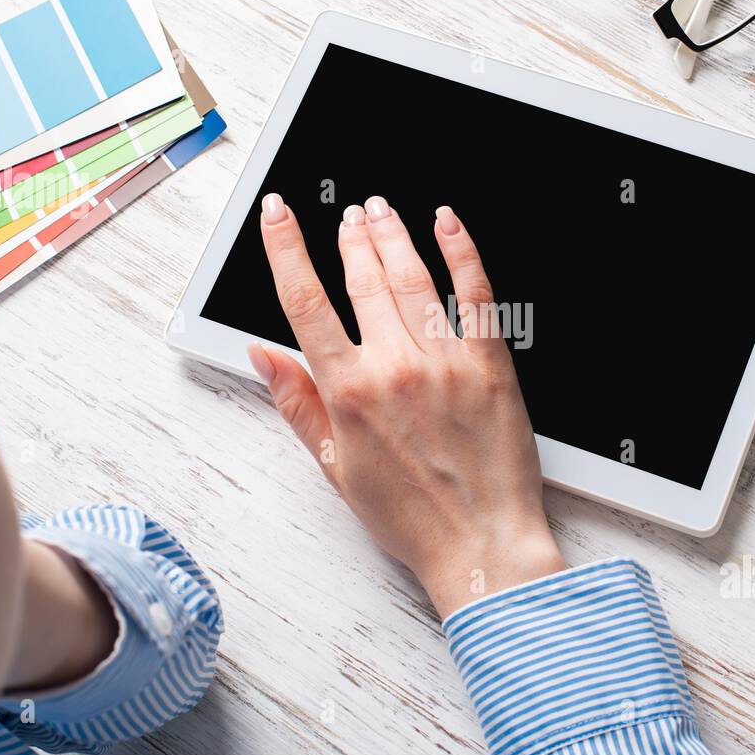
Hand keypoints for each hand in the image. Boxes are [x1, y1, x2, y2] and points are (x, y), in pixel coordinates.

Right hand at [250, 193, 563, 617]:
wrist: (481, 544)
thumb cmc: (412, 517)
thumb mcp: (336, 468)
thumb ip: (297, 405)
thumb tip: (262, 355)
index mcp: (350, 392)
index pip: (305, 302)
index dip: (286, 249)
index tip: (278, 214)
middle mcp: (395, 367)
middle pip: (363, 279)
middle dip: (350, 237)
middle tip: (347, 213)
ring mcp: (446, 361)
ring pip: (413, 277)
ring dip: (392, 235)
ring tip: (380, 210)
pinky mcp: (492, 364)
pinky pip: (477, 294)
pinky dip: (461, 251)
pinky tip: (448, 223)